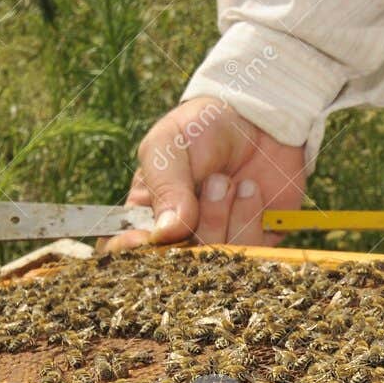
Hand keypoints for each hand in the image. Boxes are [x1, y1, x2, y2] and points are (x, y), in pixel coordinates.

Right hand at [104, 98, 306, 250]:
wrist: (259, 119)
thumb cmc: (203, 127)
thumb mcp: (170, 145)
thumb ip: (164, 186)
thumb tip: (164, 234)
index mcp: (146, 214)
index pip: (124, 249)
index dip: (129, 252)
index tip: (147, 238)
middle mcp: (179, 237)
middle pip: (176, 263)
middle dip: (196, 225)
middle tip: (213, 181)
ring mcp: (217, 243)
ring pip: (214, 260)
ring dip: (222, 216)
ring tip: (228, 180)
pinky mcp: (253, 244)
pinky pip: (249, 254)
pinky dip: (249, 219)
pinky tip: (251, 190)